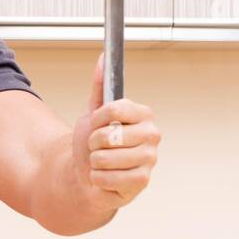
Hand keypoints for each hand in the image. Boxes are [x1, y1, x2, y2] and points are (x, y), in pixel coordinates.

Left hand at [71, 52, 161, 211]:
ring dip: (94, 162)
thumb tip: (103, 58)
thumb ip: (99, 85)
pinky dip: (98, 179)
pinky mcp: (142, 181)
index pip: (115, 108)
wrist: (86, 176)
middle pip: (108, 135)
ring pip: (105, 158)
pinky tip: (105, 177)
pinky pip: (108, 177)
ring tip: (101, 162)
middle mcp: (152, 134)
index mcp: (143, 114)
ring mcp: (150, 159)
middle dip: (93, 143)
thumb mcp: (92, 113)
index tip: (94, 124)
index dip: (96, 119)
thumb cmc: (92, 144)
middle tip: (98, 147)